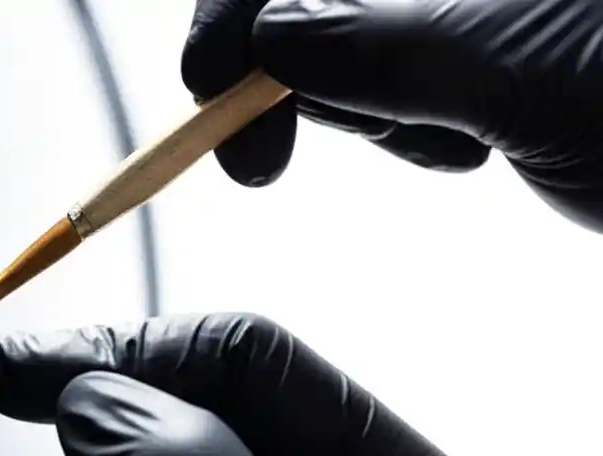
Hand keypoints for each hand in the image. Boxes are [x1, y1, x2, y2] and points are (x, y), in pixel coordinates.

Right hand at [184, 0, 601, 231]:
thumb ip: (387, 47)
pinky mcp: (481, 58)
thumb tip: (271, 37)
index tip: (208, 80)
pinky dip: (409, 125)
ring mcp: (470, 13)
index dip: (241, 2)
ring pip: (353, 44)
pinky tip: (470, 146)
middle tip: (267, 159)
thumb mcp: (529, 75)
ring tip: (452, 143)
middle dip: (296, 70)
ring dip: (369, 109)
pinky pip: (399, 81)